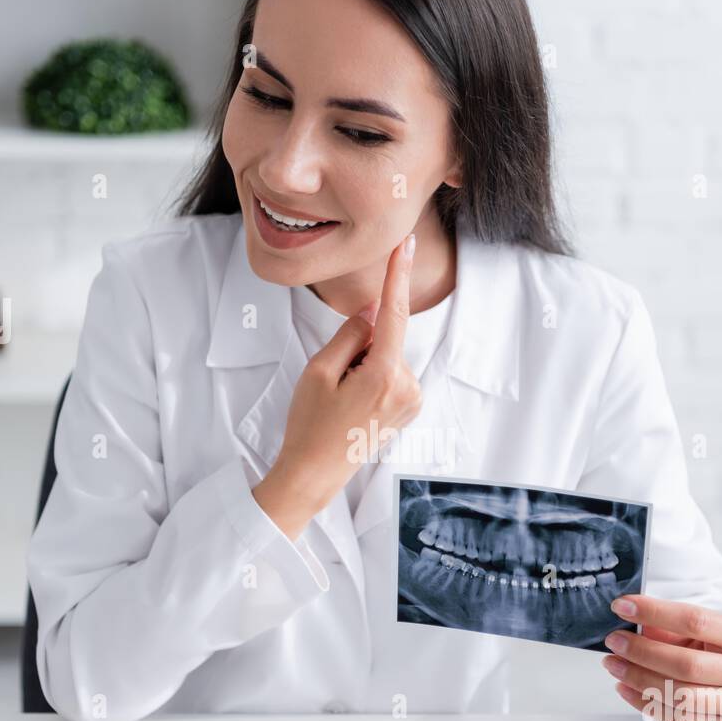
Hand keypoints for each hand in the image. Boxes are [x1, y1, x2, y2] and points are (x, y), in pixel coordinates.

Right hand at [253, 234, 421, 538]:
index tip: (406, 245)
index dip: (397, 275)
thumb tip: (373, 310)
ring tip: (343, 400)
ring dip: (364, 366)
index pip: (394, 313)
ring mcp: (412, 401)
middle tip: (334, 383)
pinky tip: (355, 405)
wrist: (314, 475)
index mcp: (385, 375)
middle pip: (384, 339)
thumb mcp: (319, 371)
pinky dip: (372, 378)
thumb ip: (350, 334)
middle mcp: (408, 388)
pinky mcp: (410, 409)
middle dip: (359, 348)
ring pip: (387, 357)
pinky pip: (391, 374)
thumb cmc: (309, 426)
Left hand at [601, 594, 721, 720]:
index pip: (695, 620)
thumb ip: (668, 626)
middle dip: (642, 652)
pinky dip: (645, 703)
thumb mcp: (698, 630)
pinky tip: (624, 688)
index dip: (654, 613)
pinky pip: (679, 719)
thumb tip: (627, 618)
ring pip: (682, 695)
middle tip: (614, 641)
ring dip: (639, 679)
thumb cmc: (712, 649)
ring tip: (614, 665)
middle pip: (687, 664)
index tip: (621, 607)